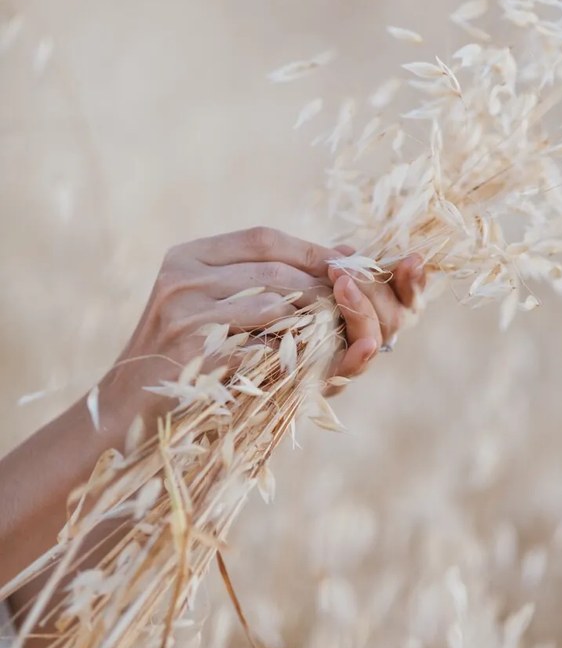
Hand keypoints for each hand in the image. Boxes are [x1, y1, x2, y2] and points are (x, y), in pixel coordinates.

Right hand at [99, 228, 424, 437]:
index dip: (311, 249)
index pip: (263, 238)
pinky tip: (303, 364)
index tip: (347, 263)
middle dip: (322, 287)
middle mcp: (182, 277)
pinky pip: (261, 347)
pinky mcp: (193, 354)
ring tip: (331, 335)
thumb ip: (258, 280)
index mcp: (187, 256)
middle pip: (274, 270)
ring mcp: (184, 314)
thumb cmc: (181, 356)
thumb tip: (338, 257)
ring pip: (274, 306)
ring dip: (312, 322)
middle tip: (350, 307)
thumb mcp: (205, 304)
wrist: (126, 409)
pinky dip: (290, 354)